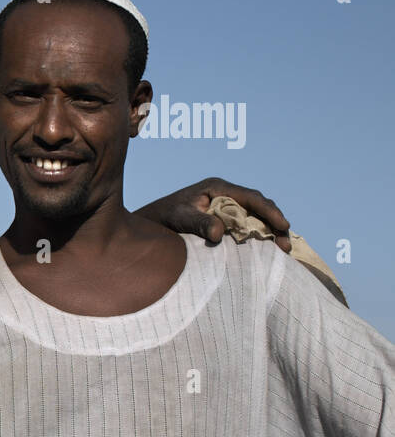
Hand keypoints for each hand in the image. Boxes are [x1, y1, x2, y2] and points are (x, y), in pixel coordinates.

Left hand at [137, 177, 290, 251]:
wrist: (152, 221)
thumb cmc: (164, 217)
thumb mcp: (181, 218)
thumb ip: (199, 222)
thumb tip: (219, 233)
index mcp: (218, 187)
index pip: (251, 197)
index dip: (269, 211)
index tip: (283, 225)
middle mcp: (226, 193)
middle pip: (259, 206)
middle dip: (275, 223)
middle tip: (285, 245)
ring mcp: (226, 205)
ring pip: (256, 216)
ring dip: (270, 231)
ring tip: (282, 250)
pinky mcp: (225, 217)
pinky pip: (247, 224)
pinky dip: (258, 235)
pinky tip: (267, 249)